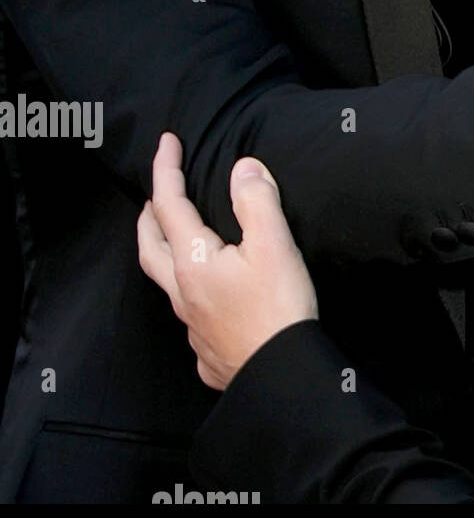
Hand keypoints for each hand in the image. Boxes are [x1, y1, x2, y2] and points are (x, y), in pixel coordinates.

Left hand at [137, 132, 317, 390]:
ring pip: (166, 280)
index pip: (170, 205)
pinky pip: (189, 312)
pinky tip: (209, 293)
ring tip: (176, 236)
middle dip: (149, 214)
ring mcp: (192, 324)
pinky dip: (190, 290)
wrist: (280, 375)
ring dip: (164, 249)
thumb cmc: (278, 309)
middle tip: (156, 193)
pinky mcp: (207, 348)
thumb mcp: (274, 246)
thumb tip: (243, 167)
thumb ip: (257, 201)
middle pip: (151, 246)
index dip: (166, 170)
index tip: (167, 142)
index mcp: (194, 261)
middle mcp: (183, 292)